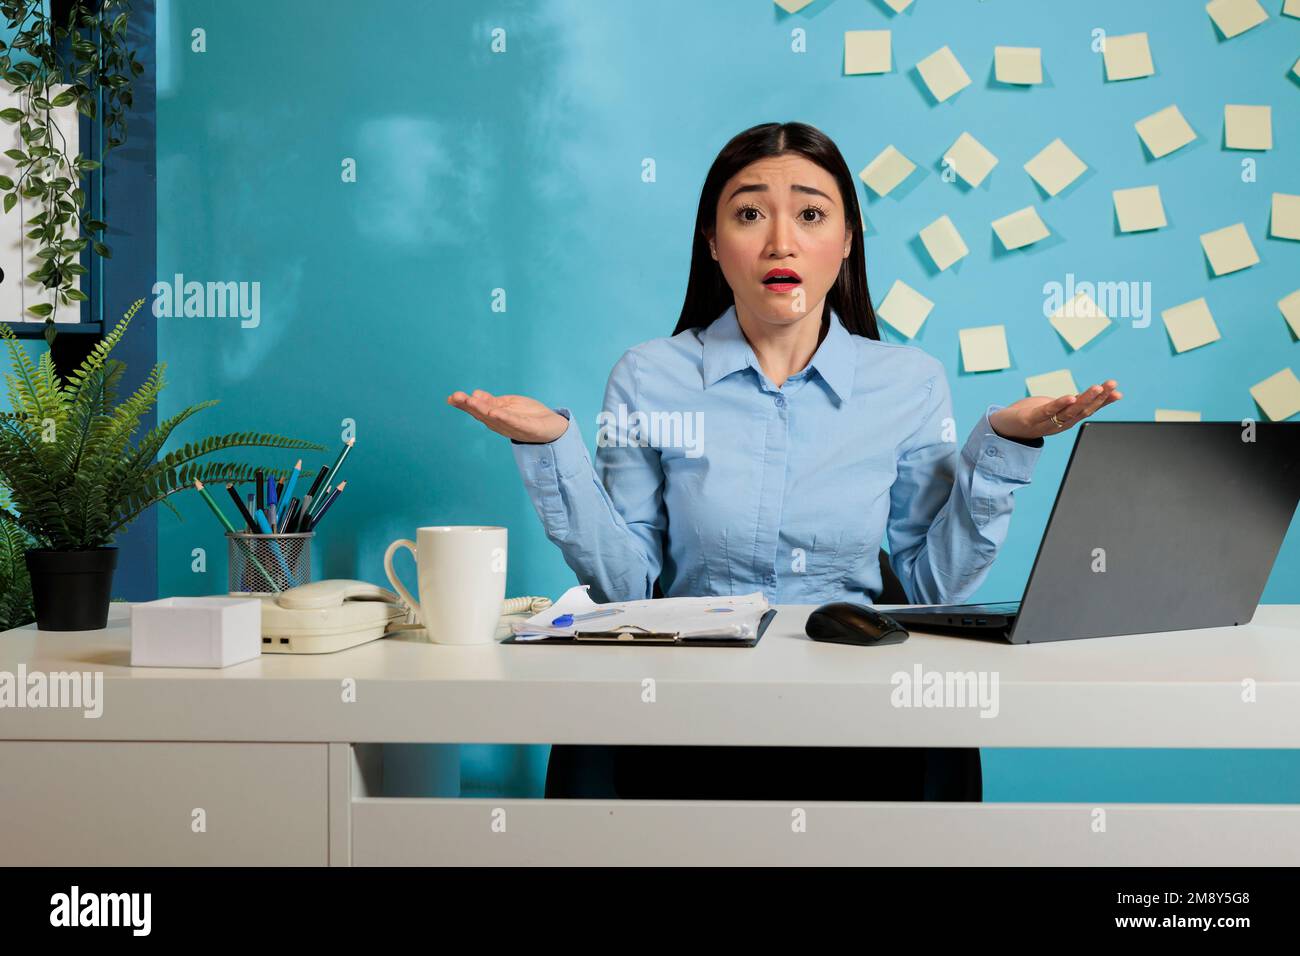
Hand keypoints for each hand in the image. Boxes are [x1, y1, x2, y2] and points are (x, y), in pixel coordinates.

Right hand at [447, 389, 569, 443]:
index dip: (464, 404)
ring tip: (471, 401)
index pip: (477, 410)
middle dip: (468, 405)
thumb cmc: (529, 415)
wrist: (552, 426)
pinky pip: (514, 422)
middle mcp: (500, 424)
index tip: (451, 398)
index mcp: (494, 417)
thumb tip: (475, 393)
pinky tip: (495, 412)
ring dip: (482, 410)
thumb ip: (492, 401)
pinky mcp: (526, 428)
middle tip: (456, 396)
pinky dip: (504, 418)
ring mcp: (512, 427)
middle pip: (482, 414)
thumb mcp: (508, 404)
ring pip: (494, 418)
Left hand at [989, 380, 1122, 440]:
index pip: (1088, 410)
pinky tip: (1071, 397)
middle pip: (1082, 411)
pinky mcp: (1030, 419)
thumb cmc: (1029, 415)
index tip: (1118, 392)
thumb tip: (1090, 394)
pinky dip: (1060, 404)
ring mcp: (1045, 423)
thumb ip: (1070, 403)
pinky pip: (1048, 412)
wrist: (1002, 428)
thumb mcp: (1054, 407)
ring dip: (1085, 399)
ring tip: (1098, 388)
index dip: (1103, 402)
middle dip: (1099, 398)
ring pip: (1069, 412)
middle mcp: (1058, 425)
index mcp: (1065, 421)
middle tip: (1113, 385)